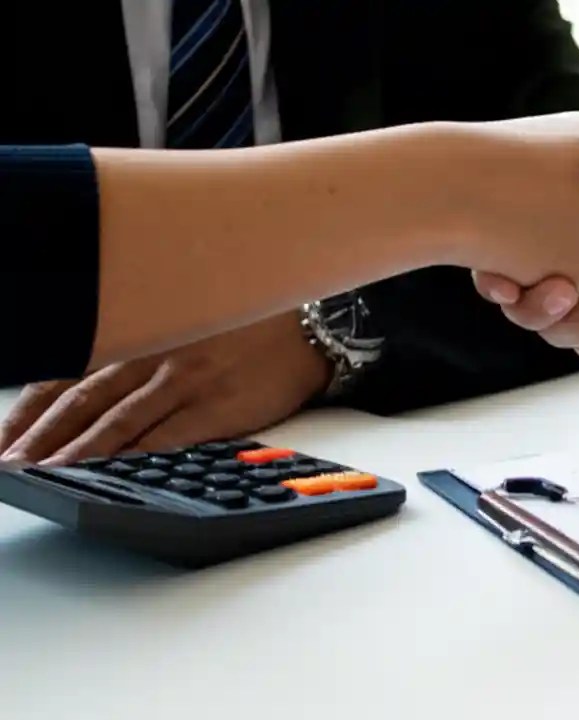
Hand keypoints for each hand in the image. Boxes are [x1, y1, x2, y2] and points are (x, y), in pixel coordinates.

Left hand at [0, 312, 330, 463]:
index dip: (24, 411)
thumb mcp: (181, 322)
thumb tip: (83, 398)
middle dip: (37, 438)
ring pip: (117, 420)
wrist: (311, 325)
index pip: (63, 373)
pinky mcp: (220, 405)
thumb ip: (134, 351)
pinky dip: (137, 457)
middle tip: (7, 468)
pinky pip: (171, 436)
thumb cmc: (245, 327)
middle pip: (79, 401)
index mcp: (138, 332)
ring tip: (42, 478)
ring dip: (75, 453)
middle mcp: (153, 352)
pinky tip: (114, 476)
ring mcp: (186, 379)